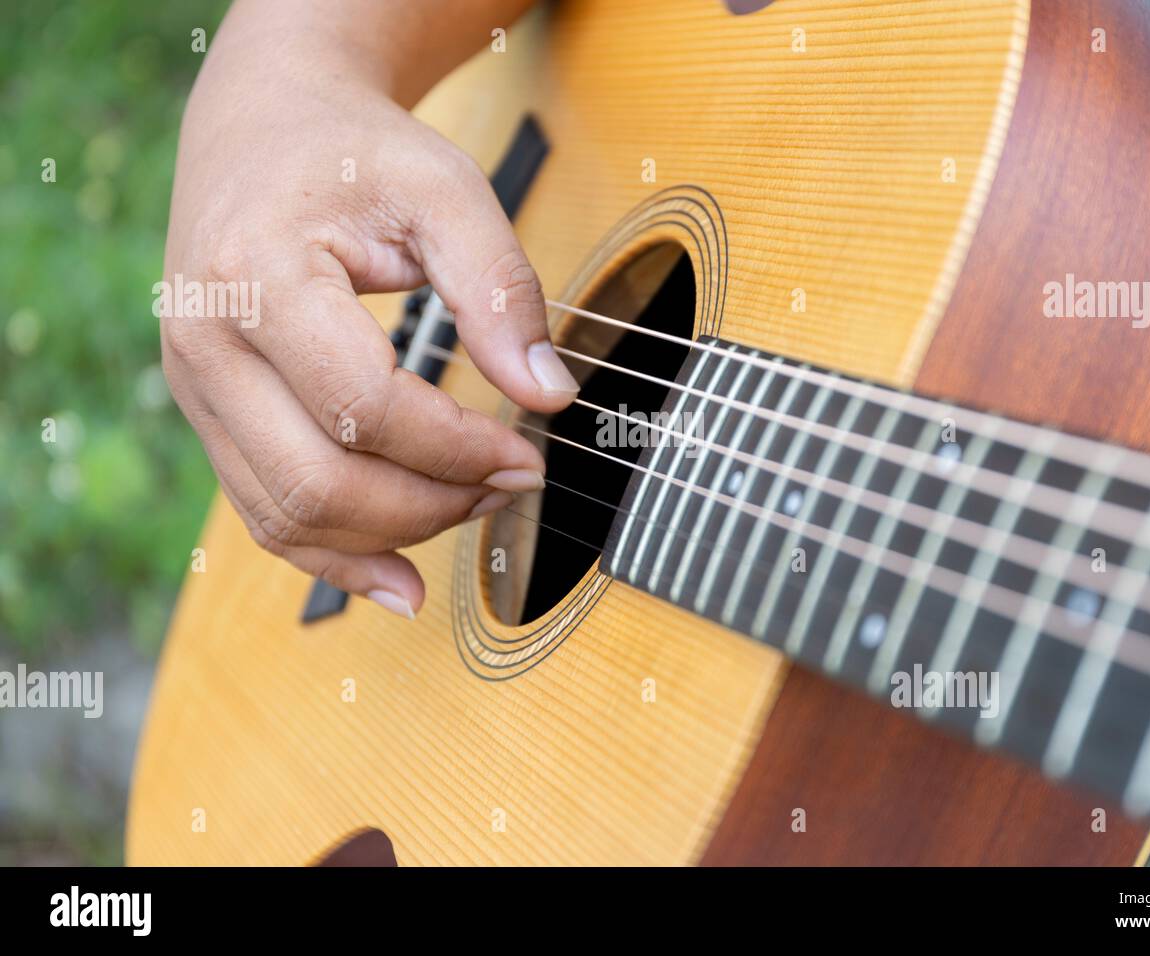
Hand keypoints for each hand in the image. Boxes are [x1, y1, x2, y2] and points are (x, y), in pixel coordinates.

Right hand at [160, 13, 574, 619]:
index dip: (457, 448)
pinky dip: (335, 557)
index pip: (363, 404)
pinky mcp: (210, 415)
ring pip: (287, 515)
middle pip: (318, 480)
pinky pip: (265, 514)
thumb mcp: (443, 189)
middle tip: (511, 485)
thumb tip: (548, 395)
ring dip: (392, 536)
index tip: (529, 455)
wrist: (263, 130)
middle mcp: (206, 342)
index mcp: (256, 273)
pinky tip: (399, 577)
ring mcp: (196, 388)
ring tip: (473, 510)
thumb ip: (499, 289)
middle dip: (430, 505)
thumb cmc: (354, 154)